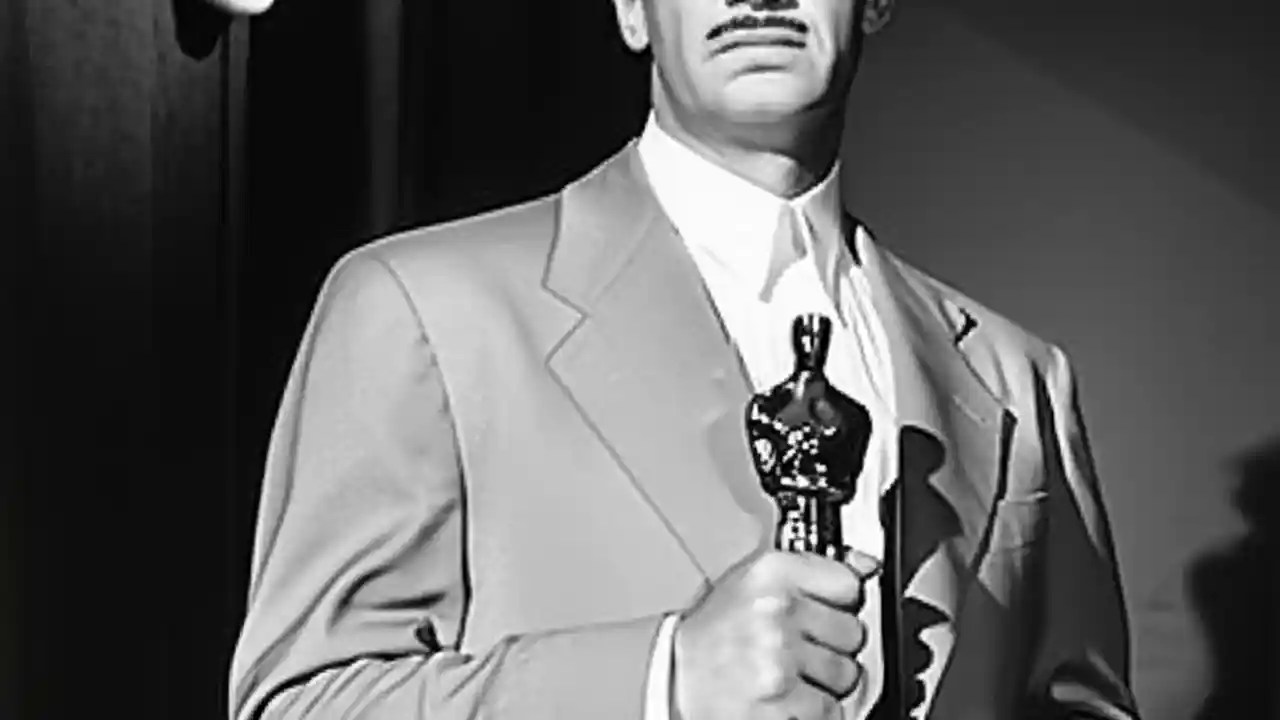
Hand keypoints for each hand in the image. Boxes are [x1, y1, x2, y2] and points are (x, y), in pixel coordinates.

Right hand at [671, 548, 880, 719]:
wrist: (672, 678)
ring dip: (824, 681)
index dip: (839, 602)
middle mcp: (775, 612)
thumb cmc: (714, 634)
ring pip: (847, 675)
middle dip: (832, 645)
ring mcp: (779, 661)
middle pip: (854, 632)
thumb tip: (866, 565)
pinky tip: (785, 697)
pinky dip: (812, 711)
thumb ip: (811, 571)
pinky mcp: (781, 706)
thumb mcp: (753, 582)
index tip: (822, 610)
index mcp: (771, 573)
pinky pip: (830, 711)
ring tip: (788, 673)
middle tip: (798, 647)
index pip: (849, 583)